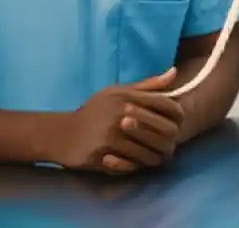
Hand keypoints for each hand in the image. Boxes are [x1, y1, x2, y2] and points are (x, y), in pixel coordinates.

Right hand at [50, 67, 186, 174]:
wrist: (60, 133)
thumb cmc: (93, 112)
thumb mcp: (117, 93)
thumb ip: (147, 86)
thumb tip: (175, 72)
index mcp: (126, 97)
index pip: (167, 105)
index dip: (178, 115)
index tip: (177, 123)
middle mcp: (120, 115)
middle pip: (163, 130)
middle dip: (170, 139)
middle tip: (170, 143)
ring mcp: (111, 136)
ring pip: (149, 151)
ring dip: (155, 155)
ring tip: (156, 155)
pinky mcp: (101, 155)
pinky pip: (130, 165)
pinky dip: (137, 165)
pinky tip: (137, 162)